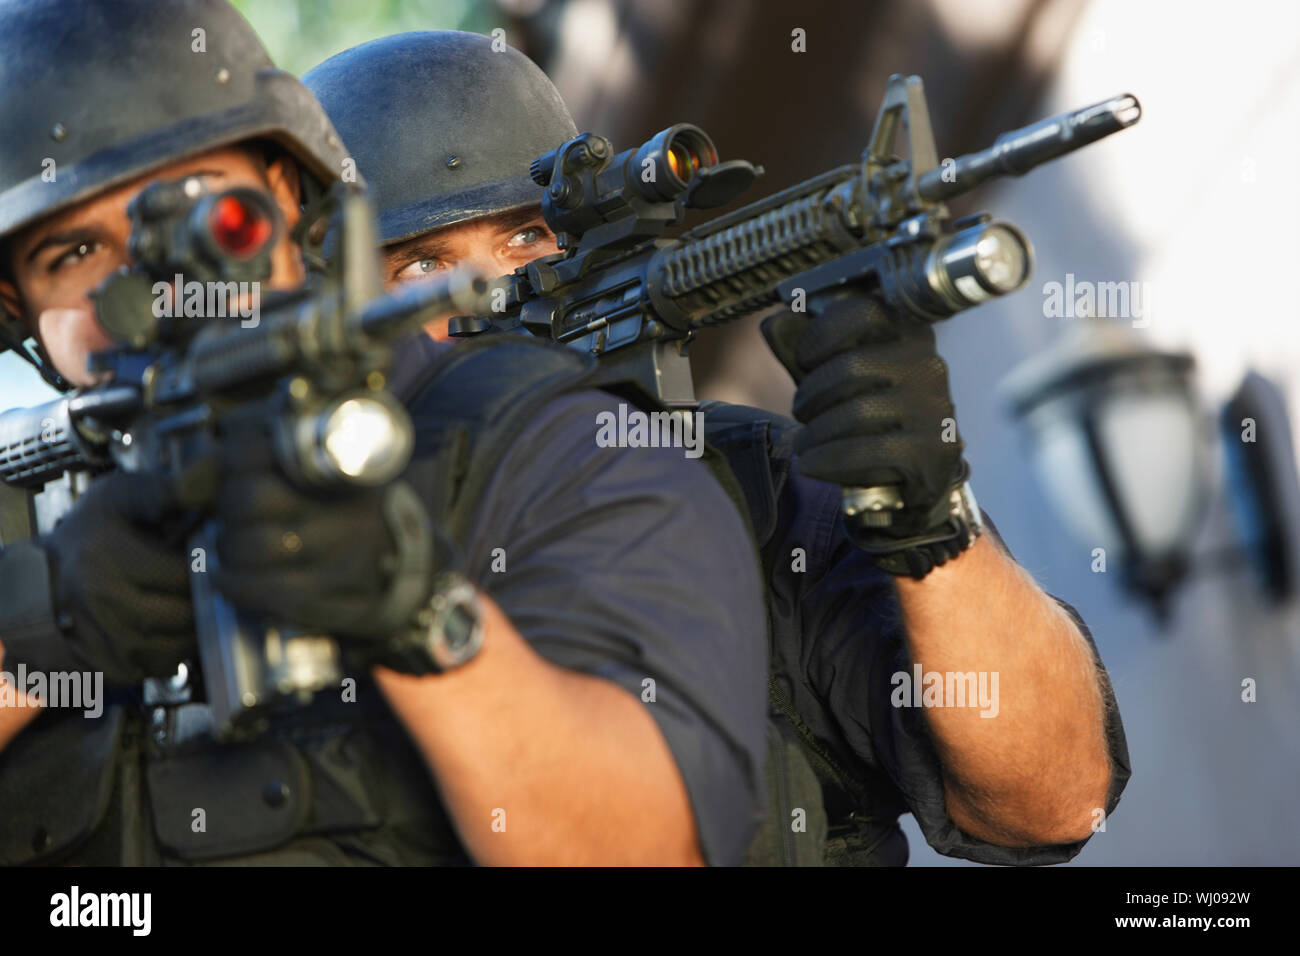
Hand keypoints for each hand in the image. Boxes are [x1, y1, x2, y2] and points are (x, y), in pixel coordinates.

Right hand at [37, 470, 195, 685]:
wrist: (53, 564)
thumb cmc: (98, 526)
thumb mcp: (126, 494)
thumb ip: (168, 491)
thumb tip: (210, 476)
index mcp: (107, 556)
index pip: (181, 577)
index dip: (208, 573)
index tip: (215, 565)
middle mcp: (96, 599)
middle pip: (176, 618)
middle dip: (203, 606)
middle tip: (210, 592)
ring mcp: (94, 634)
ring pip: (166, 651)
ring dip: (191, 635)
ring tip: (192, 610)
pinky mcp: (98, 660)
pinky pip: (148, 670)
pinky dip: (168, 657)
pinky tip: (170, 632)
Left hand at [209, 427, 440, 657]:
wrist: (419, 576)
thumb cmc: (365, 521)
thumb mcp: (335, 479)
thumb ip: (272, 466)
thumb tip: (192, 480)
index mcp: (345, 470)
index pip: (262, 449)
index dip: (234, 460)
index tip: (236, 469)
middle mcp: (345, 509)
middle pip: (249, 499)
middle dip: (229, 509)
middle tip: (235, 514)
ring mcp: (341, 556)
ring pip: (250, 547)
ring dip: (228, 550)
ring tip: (235, 548)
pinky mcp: (334, 598)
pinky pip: (266, 591)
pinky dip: (236, 585)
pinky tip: (230, 580)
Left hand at [761, 288, 967, 537]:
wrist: (913, 475)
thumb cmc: (871, 416)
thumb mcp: (839, 378)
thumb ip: (811, 351)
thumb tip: (774, 324)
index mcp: (910, 334)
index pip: (867, 311)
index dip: (824, 332)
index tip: (804, 358)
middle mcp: (929, 365)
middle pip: (853, 366)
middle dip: (812, 394)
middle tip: (799, 412)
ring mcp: (936, 407)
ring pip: (858, 412)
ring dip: (816, 433)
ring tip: (803, 444)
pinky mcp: (935, 449)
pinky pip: (871, 451)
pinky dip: (829, 460)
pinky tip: (811, 465)